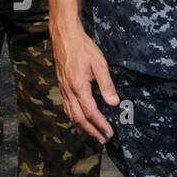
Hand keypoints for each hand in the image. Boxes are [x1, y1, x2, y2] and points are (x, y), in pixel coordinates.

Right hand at [51, 21, 118, 142]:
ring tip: (93, 135)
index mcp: (79, 86)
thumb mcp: (99, 64)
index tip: (109, 133)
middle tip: (103, 139)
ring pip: (71, 115)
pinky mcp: (62, 87)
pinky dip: (73, 118)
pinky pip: (66, 108)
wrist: (65, 37)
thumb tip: (114, 102)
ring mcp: (63, 90)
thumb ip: (106, 84)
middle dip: (92, 131)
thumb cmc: (83, 48)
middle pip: (79, 118)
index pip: (90, 112)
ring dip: (82, 127)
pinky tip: (79, 121)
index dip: (100, 125)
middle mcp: (69, 91)